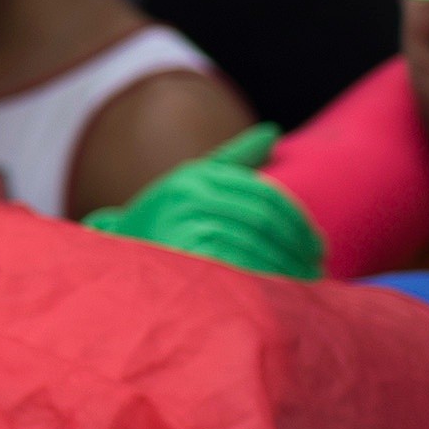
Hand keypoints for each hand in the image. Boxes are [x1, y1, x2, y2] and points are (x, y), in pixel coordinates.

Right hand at [83, 127, 322, 279]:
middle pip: (263, 218)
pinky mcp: (181, 254)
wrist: (110, 266)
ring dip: (287, 267)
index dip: (298, 222)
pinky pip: (237, 265)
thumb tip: (273, 132)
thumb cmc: (158, 226)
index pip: (264, 195)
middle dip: (298, 245)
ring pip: (254, 242)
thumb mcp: (190, 185)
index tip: (318, 245)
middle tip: (319, 268)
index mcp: (196, 176)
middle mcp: (188, 193)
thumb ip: (233, 161)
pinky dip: (265, 281)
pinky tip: (279, 296)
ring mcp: (181, 222)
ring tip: (306, 286)